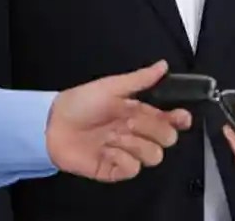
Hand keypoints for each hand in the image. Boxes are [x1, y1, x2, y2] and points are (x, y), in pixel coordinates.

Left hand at [47, 60, 191, 181]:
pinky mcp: (114, 170)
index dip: (179, 119)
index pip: (170, 119)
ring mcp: (126, 152)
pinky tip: (106, 150)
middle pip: (167, 139)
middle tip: (129, 121)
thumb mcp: (111, 86)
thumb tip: (163, 65)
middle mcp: (136, 133)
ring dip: (135, 144)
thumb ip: (141, 79)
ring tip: (114, 136)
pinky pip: (132, 169)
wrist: (53, 125)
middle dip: (152, 129)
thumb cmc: (80, 103)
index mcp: (139, 112)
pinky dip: (121, 158)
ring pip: (153, 156)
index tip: (180, 117)